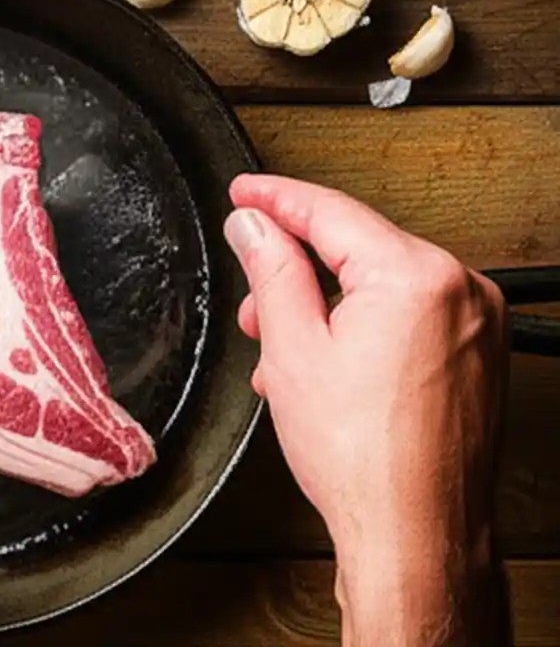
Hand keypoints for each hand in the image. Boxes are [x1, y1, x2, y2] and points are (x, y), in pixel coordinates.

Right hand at [224, 174, 505, 645]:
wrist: (416, 535)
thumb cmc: (363, 459)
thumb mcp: (292, 350)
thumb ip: (272, 270)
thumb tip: (257, 225)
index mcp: (414, 276)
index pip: (331, 212)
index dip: (276, 198)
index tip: (246, 192)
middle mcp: (460, 290)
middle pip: (358, 251)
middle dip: (297, 275)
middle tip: (253, 304)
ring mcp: (478, 325)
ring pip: (381, 289)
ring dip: (326, 311)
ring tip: (285, 357)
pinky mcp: (480, 356)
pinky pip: (410, 319)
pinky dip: (363, 332)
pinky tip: (327, 370)